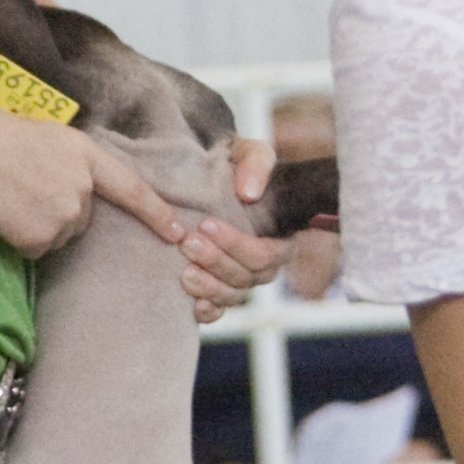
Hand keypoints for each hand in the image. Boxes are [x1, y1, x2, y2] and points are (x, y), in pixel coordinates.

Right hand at [0, 106, 195, 260]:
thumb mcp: (46, 138)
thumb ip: (70, 163)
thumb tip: (76, 189)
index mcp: (86, 155)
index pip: (132, 188)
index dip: (157, 212)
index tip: (178, 231)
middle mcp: (83, 187)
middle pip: (81, 219)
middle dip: (57, 213)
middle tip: (22, 191)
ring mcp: (66, 213)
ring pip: (57, 236)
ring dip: (36, 226)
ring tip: (9, 200)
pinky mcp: (43, 237)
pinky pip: (36, 249)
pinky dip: (19, 239)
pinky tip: (4, 215)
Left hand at [181, 140, 289, 323]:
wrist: (207, 175)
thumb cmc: (235, 164)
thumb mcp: (248, 152)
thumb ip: (256, 163)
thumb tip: (249, 193)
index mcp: (279, 236)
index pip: (265, 254)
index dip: (237, 245)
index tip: (206, 224)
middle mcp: (263, 264)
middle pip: (247, 278)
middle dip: (217, 262)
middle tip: (188, 242)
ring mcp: (241, 279)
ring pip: (233, 296)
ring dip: (209, 287)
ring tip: (184, 273)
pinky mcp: (219, 289)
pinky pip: (219, 311)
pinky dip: (208, 312)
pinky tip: (193, 305)